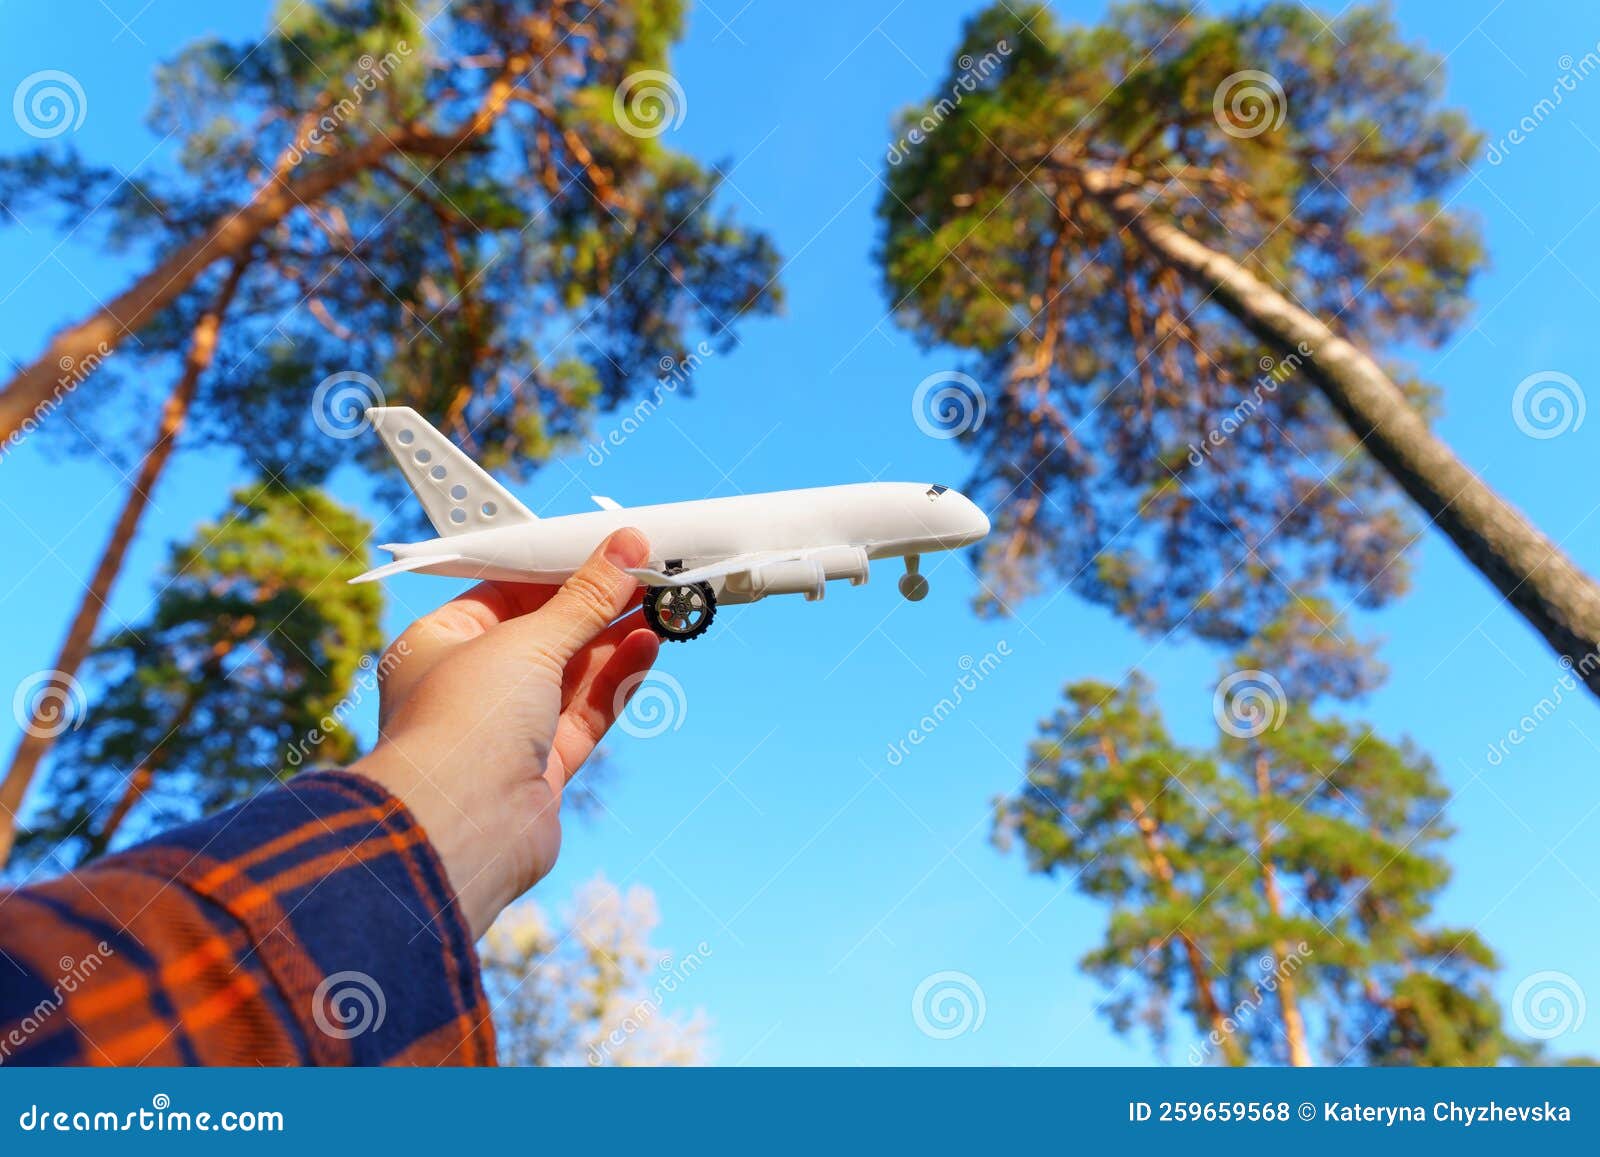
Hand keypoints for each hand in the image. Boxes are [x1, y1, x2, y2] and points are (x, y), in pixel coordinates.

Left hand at [351, 529, 659, 937]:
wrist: (460, 828)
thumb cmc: (463, 723)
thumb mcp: (528, 640)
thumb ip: (584, 598)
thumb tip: (625, 548)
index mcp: (438, 644)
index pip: (504, 592)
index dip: (558, 569)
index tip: (607, 548)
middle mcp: (469, 685)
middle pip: (545, 631)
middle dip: (598, 603)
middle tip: (651, 571)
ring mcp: (507, 729)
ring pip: (572, 672)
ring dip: (616, 637)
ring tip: (664, 601)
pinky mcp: (543, 766)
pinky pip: (587, 711)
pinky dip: (618, 677)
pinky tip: (648, 644)